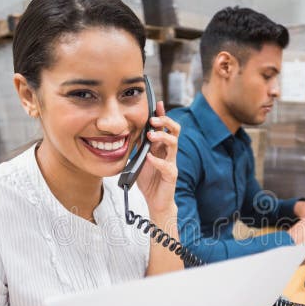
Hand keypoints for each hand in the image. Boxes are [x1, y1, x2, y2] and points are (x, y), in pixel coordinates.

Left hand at [136, 100, 180, 220]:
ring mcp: (171, 163)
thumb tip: (129, 131)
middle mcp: (168, 152)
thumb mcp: (139, 159)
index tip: (157, 104)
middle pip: (175, 130)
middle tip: (153, 120)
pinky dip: (157, 161)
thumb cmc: (149, 180)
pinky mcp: (171, 176)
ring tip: (150, 136)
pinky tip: (149, 158)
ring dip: (162, 137)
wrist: (156, 201)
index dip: (162, 115)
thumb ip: (138, 146)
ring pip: (174, 144)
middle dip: (165, 122)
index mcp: (161, 147)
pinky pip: (167, 166)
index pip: (165, 126)